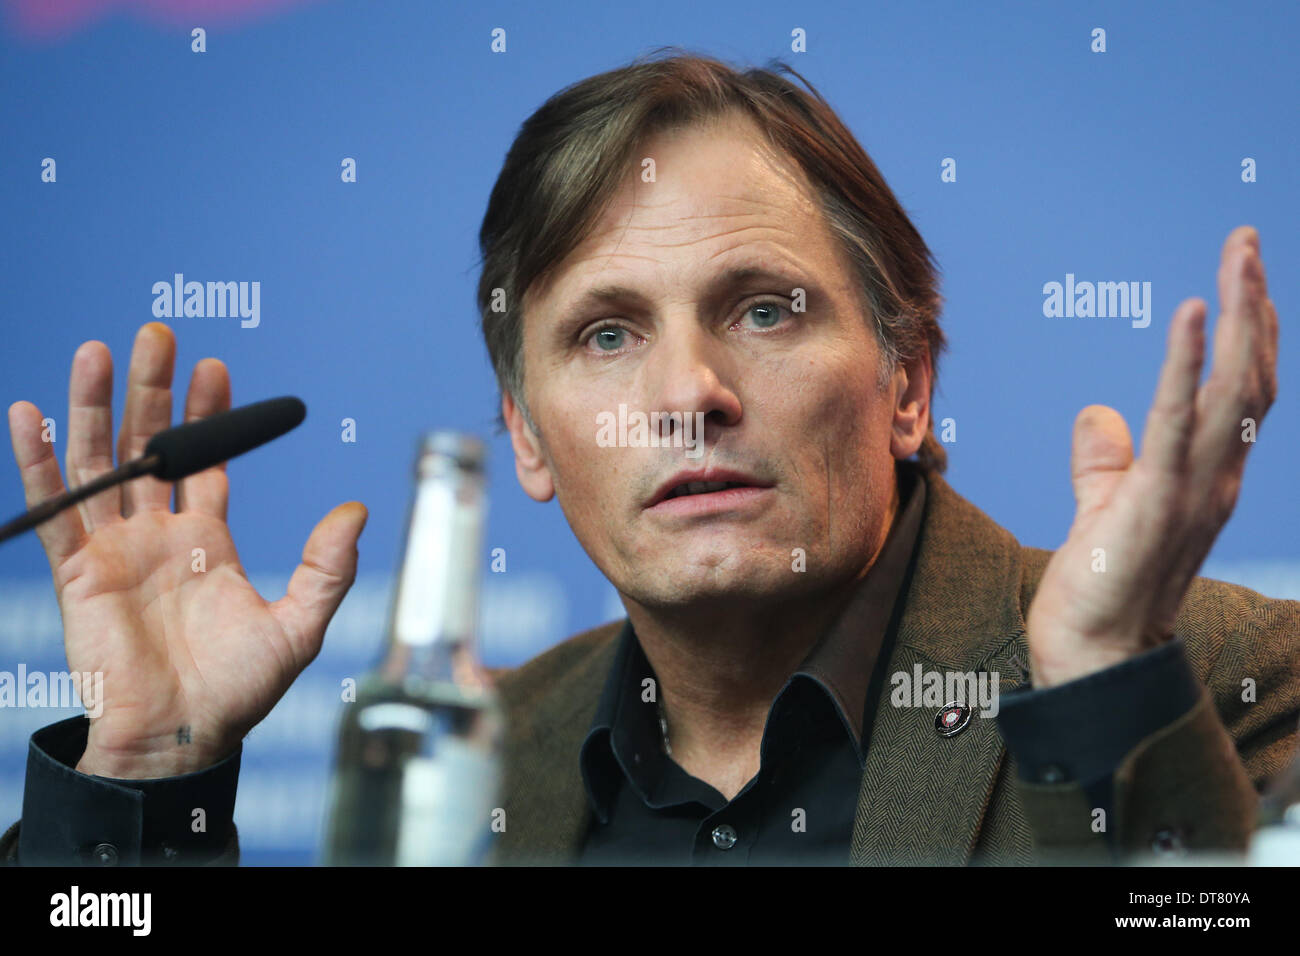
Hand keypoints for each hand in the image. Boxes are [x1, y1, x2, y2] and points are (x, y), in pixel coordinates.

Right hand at [6, 322, 367, 776]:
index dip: (208, 416)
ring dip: (96, 409)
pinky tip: (31, 415)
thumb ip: (327, 568)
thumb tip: (356, 511)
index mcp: (207, 540)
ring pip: (101, 465)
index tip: (213, 367)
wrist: (181, 739)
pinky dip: (40, 464)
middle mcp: (158, 536)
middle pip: (151, 448)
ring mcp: (114, 551)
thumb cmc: (238, 691)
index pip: (205, 462)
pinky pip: (54, 511)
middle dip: (152, 393)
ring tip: (100, 351)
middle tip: (157, 335)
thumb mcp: (299, 625)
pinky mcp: (77, 574)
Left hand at [1025, 226, 1277, 687]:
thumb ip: (1106, 461)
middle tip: (1245, 242)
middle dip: (1253, 304)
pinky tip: (1191, 314)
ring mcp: (1194, 489)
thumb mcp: (1104, 506)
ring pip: (1233, 389)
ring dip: (1238, 318)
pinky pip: (1178, 420)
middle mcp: (1216, 476)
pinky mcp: (1158, 501)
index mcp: (1207, 474)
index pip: (1242, 391)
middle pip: (1251, 376)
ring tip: (1236, 259)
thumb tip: (1097, 413)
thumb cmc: (1102, 582)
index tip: (1243, 276)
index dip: (1249, 333)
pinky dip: (1187, 364)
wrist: (1093, 653)